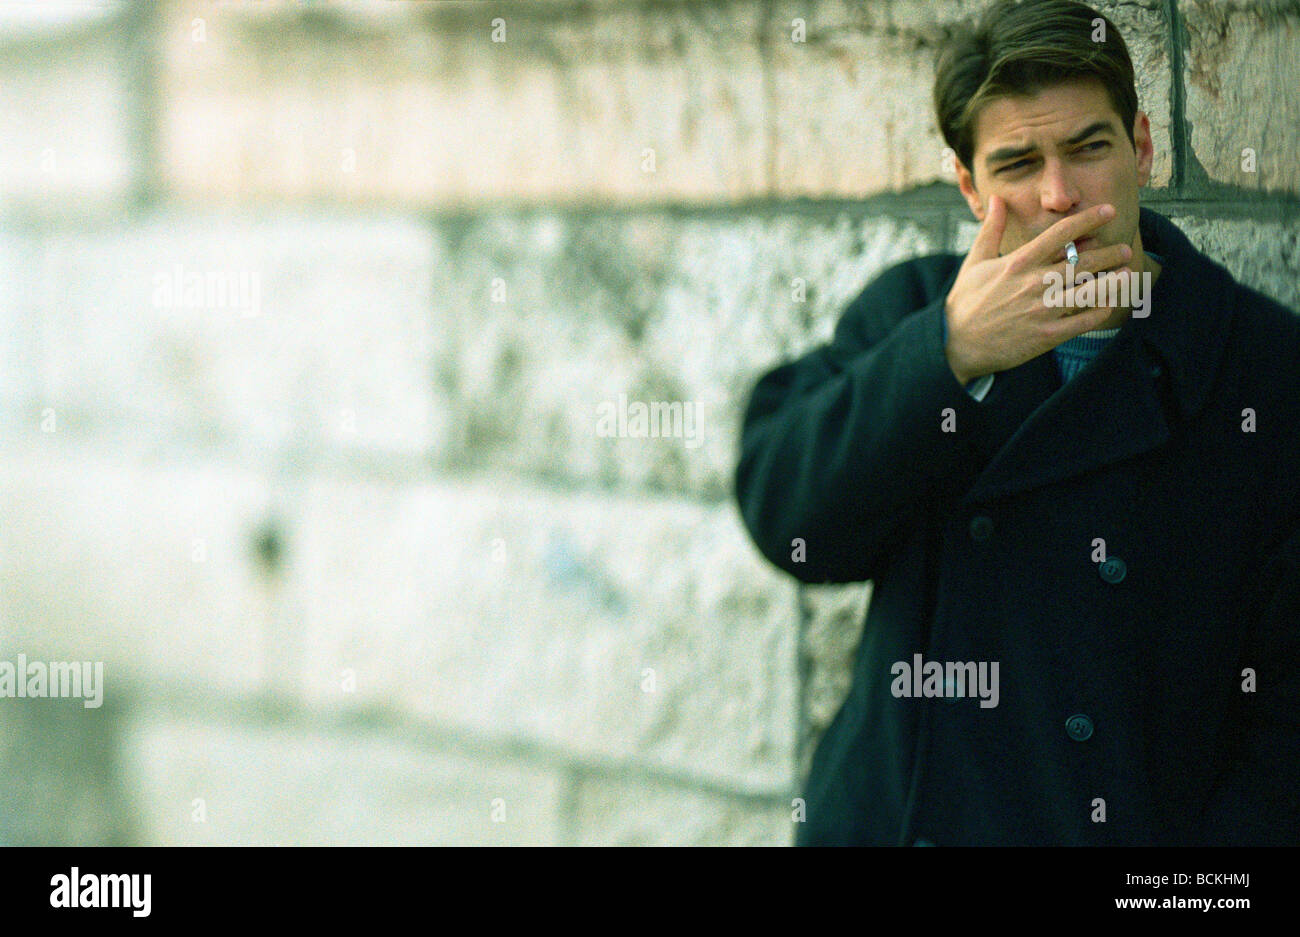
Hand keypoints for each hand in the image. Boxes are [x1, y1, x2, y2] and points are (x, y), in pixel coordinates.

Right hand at [943, 196, 1132, 383]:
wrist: (956, 343)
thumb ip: (991, 229)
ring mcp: (1042, 310)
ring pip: (1090, 291)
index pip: (1061, 233)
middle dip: (1110, 253)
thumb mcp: (975, 261)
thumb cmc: (965, 301)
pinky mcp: (1046, 335)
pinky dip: (1099, 312)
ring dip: (1114, 281)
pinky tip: (1108, 304)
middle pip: (1084, 261)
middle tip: (1124, 249)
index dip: (1089, 219)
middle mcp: (1035, 283)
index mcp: (1019, 262)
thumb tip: (997, 198)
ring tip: (1128, 273)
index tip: (1108, 211)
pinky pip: (1083, 321)